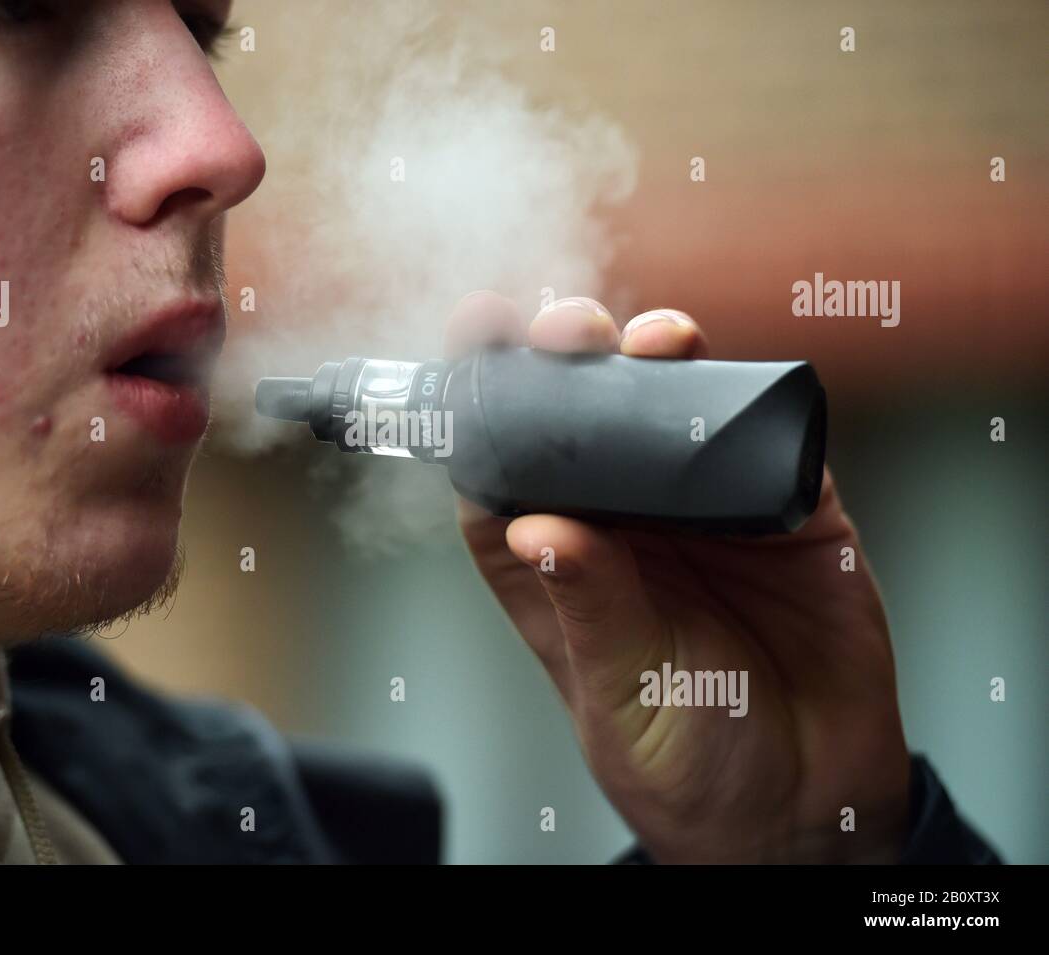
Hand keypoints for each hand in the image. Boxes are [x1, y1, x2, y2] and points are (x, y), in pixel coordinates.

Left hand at [445, 292, 910, 862]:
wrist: (805, 809)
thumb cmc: (687, 765)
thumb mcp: (623, 696)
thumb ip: (592, 610)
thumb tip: (540, 529)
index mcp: (558, 569)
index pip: (504, 473)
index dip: (482, 408)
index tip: (471, 346)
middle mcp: (623, 529)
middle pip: (580, 426)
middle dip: (565, 365)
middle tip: (565, 330)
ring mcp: (702, 516)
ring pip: (669, 415)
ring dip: (654, 363)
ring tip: (648, 339)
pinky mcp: (784, 515)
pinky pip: (763, 439)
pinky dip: (746, 398)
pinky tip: (722, 376)